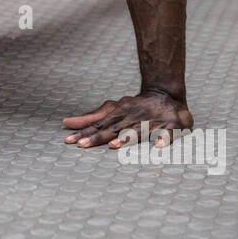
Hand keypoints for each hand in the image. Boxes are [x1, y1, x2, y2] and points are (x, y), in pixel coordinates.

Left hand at [63, 91, 192, 148]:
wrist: (166, 93)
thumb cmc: (134, 106)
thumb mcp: (112, 109)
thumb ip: (90, 118)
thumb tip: (66, 122)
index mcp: (119, 113)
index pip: (99, 125)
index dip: (85, 133)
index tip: (69, 141)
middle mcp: (133, 117)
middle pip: (114, 128)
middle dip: (99, 137)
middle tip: (83, 145)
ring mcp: (152, 121)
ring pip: (138, 130)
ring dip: (127, 137)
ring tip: (115, 145)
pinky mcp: (171, 126)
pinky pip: (169, 133)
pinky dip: (164, 138)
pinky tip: (158, 145)